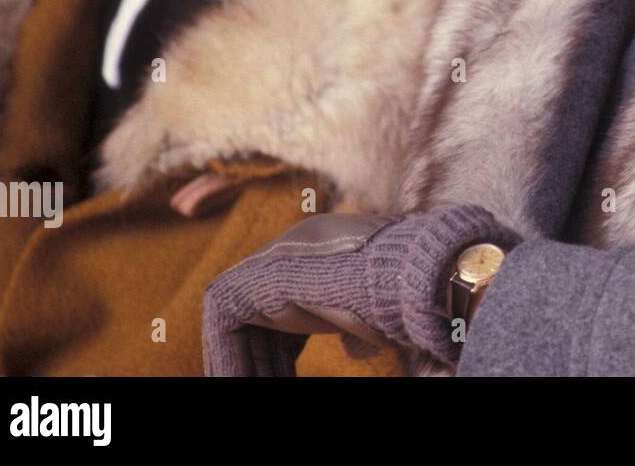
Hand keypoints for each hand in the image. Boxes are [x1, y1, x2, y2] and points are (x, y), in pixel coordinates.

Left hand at [202, 205, 518, 374]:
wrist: (409, 279)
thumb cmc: (404, 299)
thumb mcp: (379, 317)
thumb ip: (356, 326)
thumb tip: (351, 349)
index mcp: (326, 252)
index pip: (291, 300)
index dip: (285, 346)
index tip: (291, 376)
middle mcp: (295, 248)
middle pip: (262, 310)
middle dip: (264, 356)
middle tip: (270, 382)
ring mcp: (273, 257)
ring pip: (239, 319)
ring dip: (248, 361)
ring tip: (256, 386)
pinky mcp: (252, 277)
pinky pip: (224, 323)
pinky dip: (230, 357)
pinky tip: (243, 381)